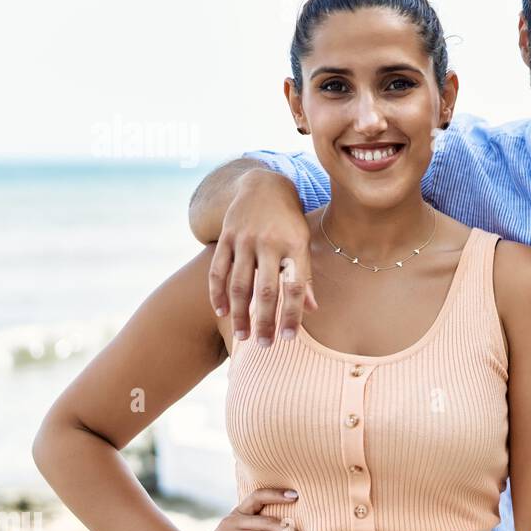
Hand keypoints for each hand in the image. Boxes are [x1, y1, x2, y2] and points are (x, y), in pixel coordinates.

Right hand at [208, 168, 316, 345]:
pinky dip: (218, 293)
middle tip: (265, 345)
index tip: (289, 337)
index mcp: (295, 245)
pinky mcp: (226, 237)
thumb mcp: (303, 242)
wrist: (263, 185)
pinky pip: (218, 270)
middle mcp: (269, 242)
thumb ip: (304, 275)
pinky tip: (222, 312)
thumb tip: (311, 309)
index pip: (295, 286)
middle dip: (264, 320)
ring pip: (240, 284)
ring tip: (243, 336)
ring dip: (240, 313)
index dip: (292, 313)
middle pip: (266, 289)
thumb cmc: (289, 221)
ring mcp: (244, 239)